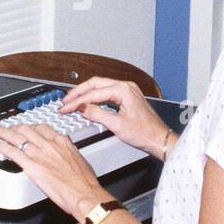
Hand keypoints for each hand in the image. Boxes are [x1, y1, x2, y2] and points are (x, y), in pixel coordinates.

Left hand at [0, 123, 111, 221]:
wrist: (84, 193)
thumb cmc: (84, 181)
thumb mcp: (79, 158)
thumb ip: (69, 150)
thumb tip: (66, 144)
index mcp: (61, 141)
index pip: (41, 127)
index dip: (30, 126)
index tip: (26, 128)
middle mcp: (49, 144)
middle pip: (26, 129)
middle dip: (15, 127)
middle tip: (8, 128)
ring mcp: (39, 154)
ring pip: (16, 137)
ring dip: (4, 132)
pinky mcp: (31, 166)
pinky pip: (12, 152)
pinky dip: (2, 146)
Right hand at [58, 77, 172, 159]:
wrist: (158, 139)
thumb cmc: (145, 133)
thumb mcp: (116, 126)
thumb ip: (96, 114)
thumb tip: (81, 108)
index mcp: (123, 90)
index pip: (93, 94)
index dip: (76, 101)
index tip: (65, 107)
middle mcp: (126, 86)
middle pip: (95, 84)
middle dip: (78, 92)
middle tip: (64, 101)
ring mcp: (127, 90)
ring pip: (100, 86)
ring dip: (85, 93)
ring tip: (72, 101)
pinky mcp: (127, 97)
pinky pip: (107, 92)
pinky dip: (95, 96)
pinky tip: (87, 102)